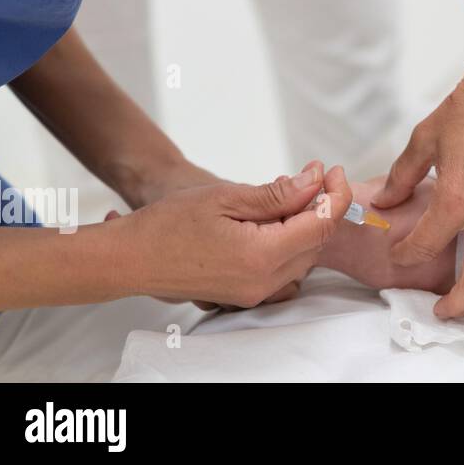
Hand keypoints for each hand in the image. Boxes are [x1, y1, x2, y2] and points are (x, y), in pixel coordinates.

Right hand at [117, 164, 352, 308]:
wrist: (129, 258)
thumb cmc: (169, 223)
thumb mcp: (227, 197)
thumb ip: (277, 194)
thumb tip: (316, 182)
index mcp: (262, 256)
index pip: (321, 224)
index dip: (334, 193)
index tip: (330, 169)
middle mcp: (263, 282)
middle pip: (317, 242)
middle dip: (321, 206)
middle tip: (310, 176)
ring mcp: (253, 293)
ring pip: (303, 257)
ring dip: (306, 224)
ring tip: (288, 195)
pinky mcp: (244, 295)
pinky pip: (283, 269)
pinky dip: (288, 241)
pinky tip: (271, 219)